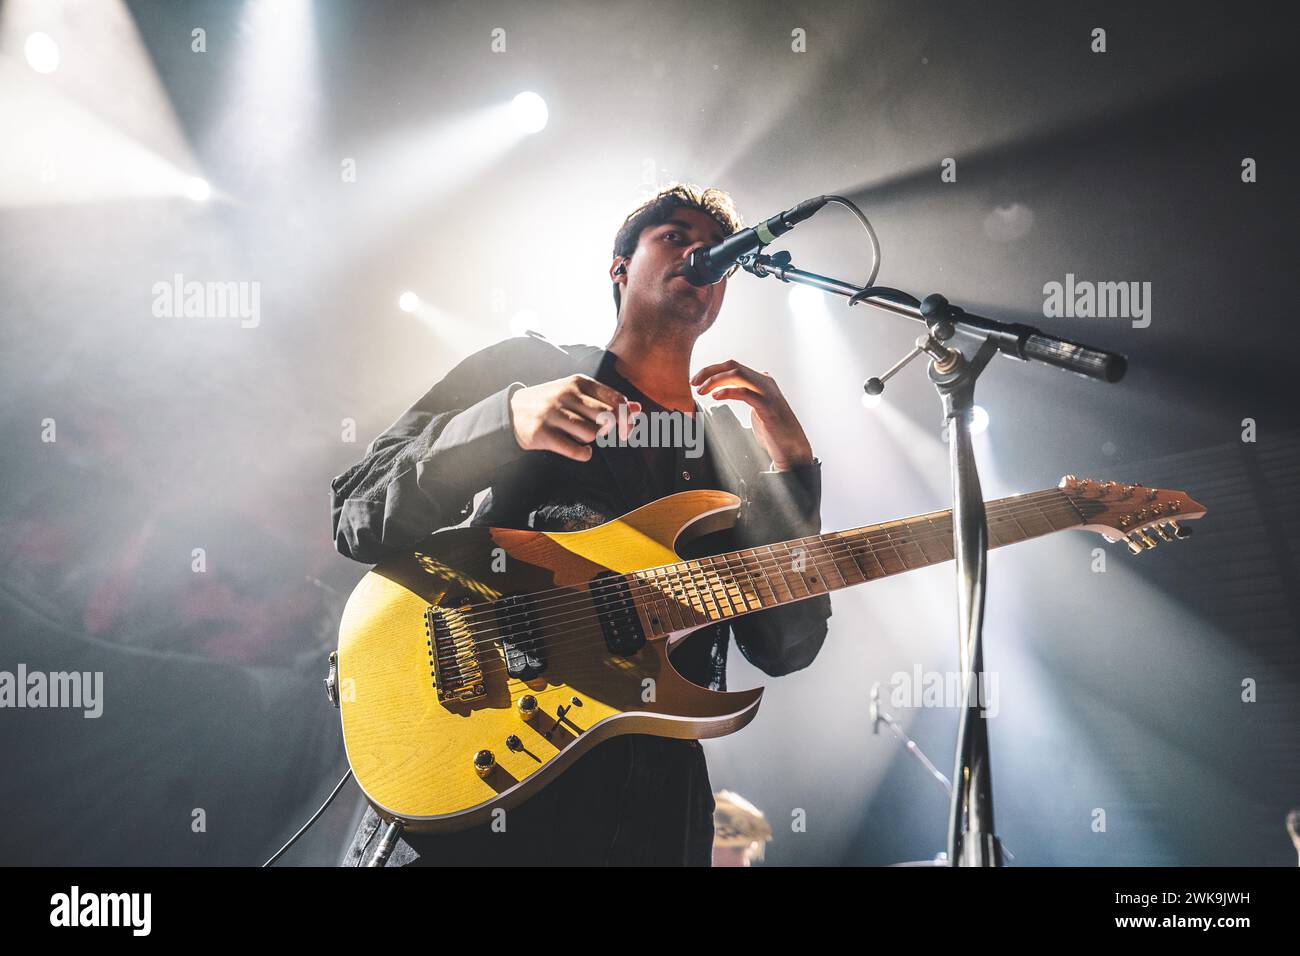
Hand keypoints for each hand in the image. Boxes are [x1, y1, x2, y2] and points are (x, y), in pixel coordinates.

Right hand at [509, 374, 640, 461]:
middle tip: (605, 434)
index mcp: (578, 382)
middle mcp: (566, 395)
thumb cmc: (554, 403)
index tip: (627, 429)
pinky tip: (581, 450)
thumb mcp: (578, 394)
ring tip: (582, 436)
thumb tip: (638, 408)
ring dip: (591, 440)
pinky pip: (574, 449)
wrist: (513, 411)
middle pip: (606, 418)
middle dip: (611, 430)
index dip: (627, 418)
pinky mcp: (542, 434)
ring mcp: (552, 414)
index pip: (615, 400)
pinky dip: (583, 453)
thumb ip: (607, 400)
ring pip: (591, 434)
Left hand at [691, 359, 813, 470]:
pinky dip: (728, 391)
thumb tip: (741, 389)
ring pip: (737, 374)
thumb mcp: (759, 408)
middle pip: (733, 366)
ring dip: (715, 380)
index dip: (712, 370)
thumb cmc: (774, 431)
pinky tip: (716, 396)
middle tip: (694, 382)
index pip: (733, 366)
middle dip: (710, 371)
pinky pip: (745, 392)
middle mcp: (765, 382)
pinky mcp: (767, 406)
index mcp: (761, 381)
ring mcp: (767, 393)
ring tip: (701, 390)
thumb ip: (751, 395)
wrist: (791, 448)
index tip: (697, 380)